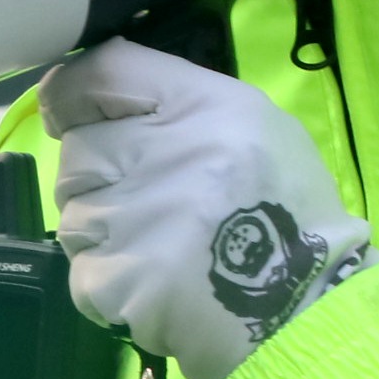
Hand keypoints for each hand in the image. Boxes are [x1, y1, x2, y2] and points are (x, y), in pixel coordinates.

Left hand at [41, 37, 374, 378]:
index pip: (100, 73)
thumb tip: (104, 109)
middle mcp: (161, 150)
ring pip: (74, 216)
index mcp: (200, 103)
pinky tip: (155, 289)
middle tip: (146, 207)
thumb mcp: (255, 126)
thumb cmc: (289, 213)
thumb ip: (179, 106)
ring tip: (159, 253)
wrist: (309, 305)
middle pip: (77, 151)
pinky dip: (109, 287)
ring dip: (103, 237)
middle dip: (97, 180)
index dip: (70, 95)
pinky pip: (82, 273)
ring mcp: (134, 217)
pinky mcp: (119, 279)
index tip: (68, 115)